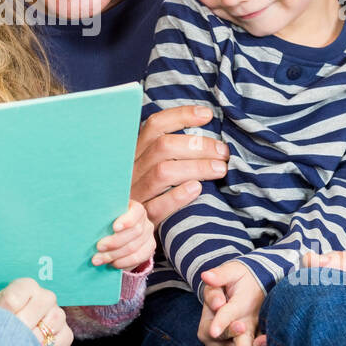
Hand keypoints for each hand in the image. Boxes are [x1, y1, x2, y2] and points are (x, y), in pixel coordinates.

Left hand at [0, 278, 72, 345]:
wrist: (10, 335)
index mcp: (25, 286)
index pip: (15, 297)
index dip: (3, 313)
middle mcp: (45, 296)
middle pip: (39, 306)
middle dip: (20, 326)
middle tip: (8, 339)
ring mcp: (58, 314)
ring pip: (54, 321)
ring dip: (35, 338)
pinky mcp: (66, 334)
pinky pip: (63, 339)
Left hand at [92, 199, 154, 269]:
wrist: (119, 235)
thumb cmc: (109, 222)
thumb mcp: (107, 216)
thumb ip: (103, 216)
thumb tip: (88, 220)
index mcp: (136, 209)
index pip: (136, 212)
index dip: (127, 220)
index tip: (114, 227)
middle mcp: (145, 222)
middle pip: (135, 232)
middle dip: (115, 242)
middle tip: (98, 247)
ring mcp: (148, 237)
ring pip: (134, 248)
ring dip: (114, 255)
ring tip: (98, 259)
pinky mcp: (148, 250)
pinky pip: (138, 259)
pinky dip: (123, 263)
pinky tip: (111, 264)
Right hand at [131, 106, 228, 226]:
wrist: (122, 230)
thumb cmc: (147, 192)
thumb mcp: (150, 166)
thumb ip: (169, 149)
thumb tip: (204, 125)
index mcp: (136, 152)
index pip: (155, 125)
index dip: (181, 116)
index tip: (207, 115)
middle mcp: (133, 169)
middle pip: (163, 146)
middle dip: (198, 145)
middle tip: (223, 152)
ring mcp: (136, 193)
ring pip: (163, 172)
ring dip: (196, 167)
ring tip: (219, 169)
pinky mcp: (142, 218)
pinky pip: (158, 206)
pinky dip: (178, 196)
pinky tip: (198, 188)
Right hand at [199, 260, 267, 345]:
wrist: (250, 290)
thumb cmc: (237, 280)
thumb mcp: (230, 273)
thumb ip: (219, 276)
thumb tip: (206, 276)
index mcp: (208, 319)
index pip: (215, 325)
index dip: (225, 326)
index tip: (240, 325)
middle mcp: (215, 340)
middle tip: (261, 342)